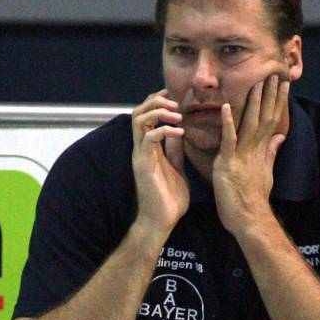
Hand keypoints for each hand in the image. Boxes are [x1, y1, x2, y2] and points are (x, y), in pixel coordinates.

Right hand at [130, 88, 189, 233]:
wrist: (162, 222)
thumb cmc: (169, 200)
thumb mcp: (177, 168)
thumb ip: (175, 151)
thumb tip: (180, 133)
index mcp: (149, 149)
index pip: (146, 116)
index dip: (158, 102)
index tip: (174, 98)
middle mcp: (141, 149)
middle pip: (138, 112)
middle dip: (156, 102)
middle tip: (175, 104)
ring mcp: (140, 155)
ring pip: (139, 120)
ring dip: (158, 112)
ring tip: (177, 116)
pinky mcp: (143, 164)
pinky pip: (149, 138)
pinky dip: (164, 130)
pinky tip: (180, 133)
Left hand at [212, 73, 289, 235]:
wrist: (248, 219)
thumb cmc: (253, 200)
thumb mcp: (265, 173)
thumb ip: (271, 152)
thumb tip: (279, 137)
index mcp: (261, 151)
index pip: (271, 120)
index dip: (277, 101)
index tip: (282, 83)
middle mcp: (254, 150)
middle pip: (264, 117)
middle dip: (270, 95)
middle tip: (274, 74)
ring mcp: (242, 156)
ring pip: (249, 124)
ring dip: (253, 103)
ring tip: (257, 82)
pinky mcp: (229, 163)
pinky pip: (228, 140)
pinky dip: (228, 124)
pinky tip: (225, 107)